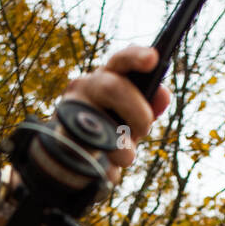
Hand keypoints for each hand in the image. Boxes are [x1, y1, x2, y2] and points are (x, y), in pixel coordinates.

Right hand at [61, 45, 172, 185]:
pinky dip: (108, 167)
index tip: (153, 58)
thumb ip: (149, 106)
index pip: (121, 60)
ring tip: (124, 157)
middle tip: (144, 131)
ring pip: (103, 124)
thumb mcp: (131, 120)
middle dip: (138, 113)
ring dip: (123, 149)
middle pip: (112, 86)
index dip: (136, 56)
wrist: (70, 159)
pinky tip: (108, 169)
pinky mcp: (60, 136)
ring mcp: (69, 109)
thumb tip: (164, 95)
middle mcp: (84, 86)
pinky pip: (92, 153)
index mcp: (106, 76)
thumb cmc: (108, 132)